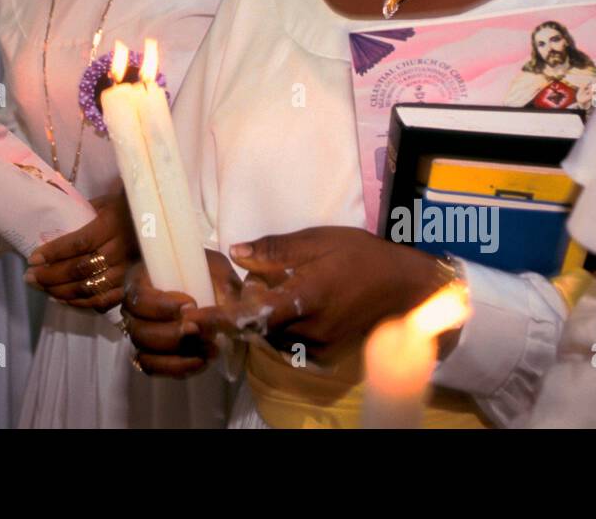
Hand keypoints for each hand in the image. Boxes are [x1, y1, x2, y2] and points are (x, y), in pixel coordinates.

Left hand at [24, 191, 134, 311]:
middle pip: (81, 269)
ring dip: (60, 292)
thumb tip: (49, 226)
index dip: (54, 252)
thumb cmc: (124, 207)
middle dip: (50, 276)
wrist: (158, 219)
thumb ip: (80, 214)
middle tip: (30, 276)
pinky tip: (63, 299)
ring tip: (41, 288)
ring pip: (89, 288)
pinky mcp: (130, 284)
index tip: (32, 258)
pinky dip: (81, 304)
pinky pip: (104, 300)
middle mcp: (120, 249)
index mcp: (111, 224)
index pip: (79, 242)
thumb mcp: (103, 203)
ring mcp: (126, 270)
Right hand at [122, 250, 240, 377]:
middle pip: (138, 331)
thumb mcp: (220, 273)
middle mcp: (134, 310)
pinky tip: (201, 361)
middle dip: (171, 335)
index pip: (138, 297)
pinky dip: (177, 368)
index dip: (161, 305)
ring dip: (177, 356)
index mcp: (141, 281)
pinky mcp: (151, 355)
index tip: (191, 305)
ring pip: (144, 355)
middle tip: (198, 331)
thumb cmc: (212, 278)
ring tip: (208, 348)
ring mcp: (141, 335)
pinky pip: (154, 369)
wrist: (218, 296)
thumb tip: (206, 314)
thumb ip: (222, 287)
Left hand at [227, 227, 446, 363]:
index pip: (251, 314)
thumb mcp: (319, 241)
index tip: (191, 318)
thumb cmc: (361, 256)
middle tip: (257, 277)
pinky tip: (298, 300)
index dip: (218, 318)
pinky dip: (282, 323)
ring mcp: (317, 346)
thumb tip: (236, 253)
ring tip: (286, 284)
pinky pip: (288, 340)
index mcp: (305, 298)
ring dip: (265, 313)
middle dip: (246, 304)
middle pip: (257, 325)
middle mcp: (308, 329)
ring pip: (271, 333)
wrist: (404, 288)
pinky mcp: (324, 354)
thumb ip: (276, 250)